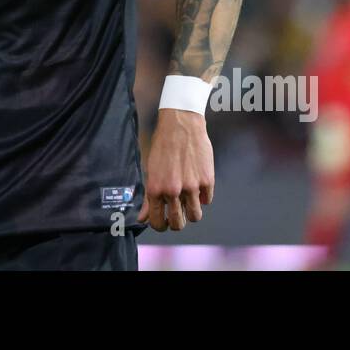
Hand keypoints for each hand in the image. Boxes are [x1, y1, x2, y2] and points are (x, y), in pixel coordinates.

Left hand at [137, 109, 214, 229]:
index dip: (160, 225)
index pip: (157, 222)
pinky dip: (203, 197)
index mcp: (155, 188)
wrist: (181, 123)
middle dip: (177, 223)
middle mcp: (173, 190)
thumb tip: (142, 219)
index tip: (163, 222)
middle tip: (177, 215)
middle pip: (178, 224)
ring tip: (188, 202)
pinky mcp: (207, 180)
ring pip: (195, 216)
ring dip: (191, 212)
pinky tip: (197, 185)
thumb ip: (148, 197)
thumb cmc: (162, 145)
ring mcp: (192, 186)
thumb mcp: (150, 169)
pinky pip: (207, 200)